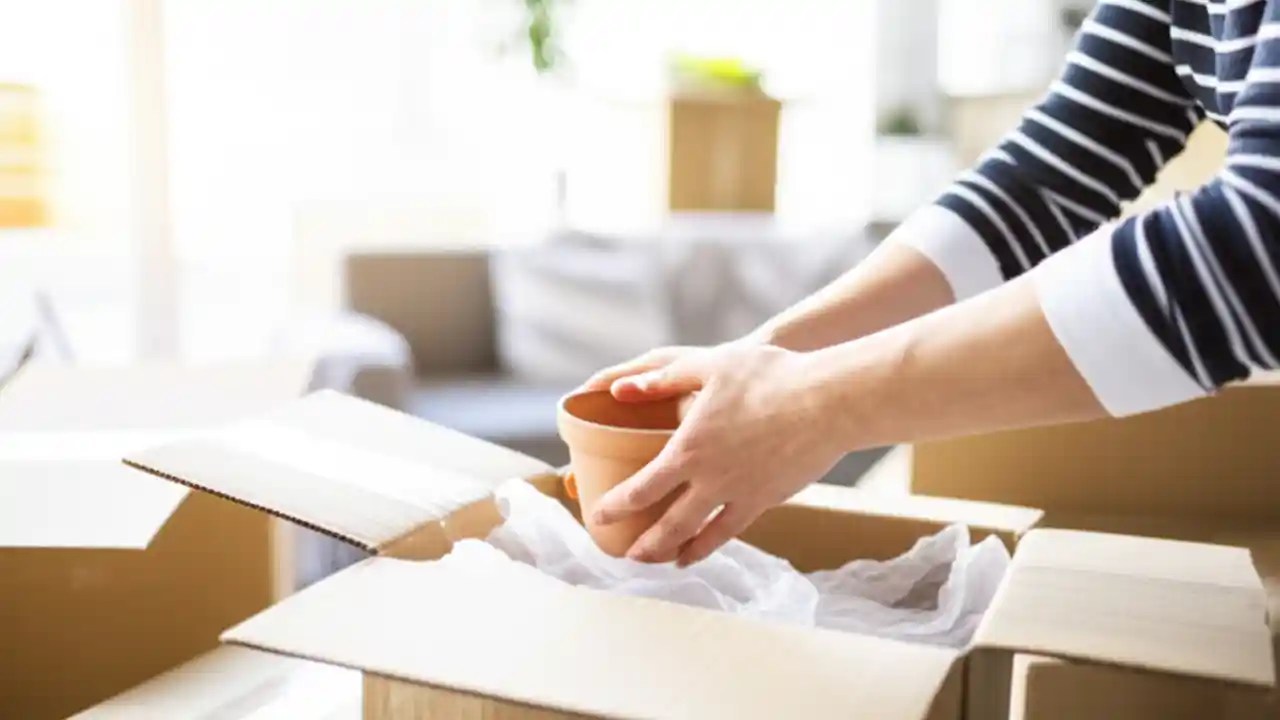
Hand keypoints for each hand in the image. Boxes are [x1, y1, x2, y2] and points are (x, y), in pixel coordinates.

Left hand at [591, 343, 846, 565]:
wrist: (826, 402)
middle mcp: (709, 479)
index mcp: (688, 448)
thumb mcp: (709, 366)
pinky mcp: (766, 499)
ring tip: (657, 562)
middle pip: (666, 523)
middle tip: (624, 554)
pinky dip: (708, 545)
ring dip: (671, 551)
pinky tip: (697, 551)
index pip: (641, 488)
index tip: (598, 516)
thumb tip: (620, 389)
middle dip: (642, 542)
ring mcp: (739, 494)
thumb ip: (663, 380)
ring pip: (697, 535)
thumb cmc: (769, 376)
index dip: (616, 506)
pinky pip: (730, 530)